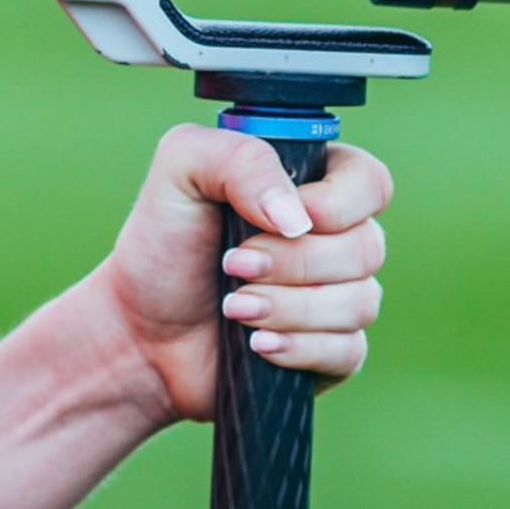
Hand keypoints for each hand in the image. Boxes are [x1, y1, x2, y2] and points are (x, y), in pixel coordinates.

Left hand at [86, 125, 393, 424]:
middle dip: (291, 262)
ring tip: (233, 308)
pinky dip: (297, 348)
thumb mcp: (181, 171)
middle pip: (366, 247)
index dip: (336, 205)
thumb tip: (298, 217)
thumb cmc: (161, 245)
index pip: (370, 184)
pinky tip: (257, 345)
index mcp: (312, 183)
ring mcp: (339, 296)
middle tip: (232, 265)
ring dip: (288, 307)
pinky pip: (347, 350)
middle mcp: (334, 238)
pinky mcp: (332, 349)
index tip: (280, 221)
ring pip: (359, 302)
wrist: (139, 330)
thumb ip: (240, 158)